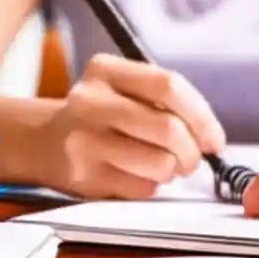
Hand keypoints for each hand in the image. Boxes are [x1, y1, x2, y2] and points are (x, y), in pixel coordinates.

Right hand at [36, 54, 225, 199]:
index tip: (214, 139)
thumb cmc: (101, 115)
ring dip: (172, 170)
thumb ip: (163, 100)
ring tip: (162, 165)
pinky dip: (151, 185)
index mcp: (106, 70)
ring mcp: (85, 141)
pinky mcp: (85, 176)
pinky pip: (142, 187)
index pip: (169, 86)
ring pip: (159, 163)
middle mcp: (90, 101)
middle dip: (192, 152)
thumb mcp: (123, 88)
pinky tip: (136, 174)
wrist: (44, 141)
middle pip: (168, 129)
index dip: (202, 116)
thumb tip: (210, 137)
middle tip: (191, 159)